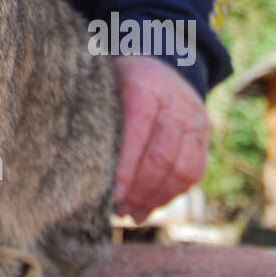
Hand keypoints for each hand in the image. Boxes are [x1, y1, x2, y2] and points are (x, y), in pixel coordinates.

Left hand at [112, 54, 209, 221]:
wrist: (159, 62)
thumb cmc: (118, 81)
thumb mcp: (105, 85)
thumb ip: (96, 114)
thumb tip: (72, 161)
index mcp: (144, 85)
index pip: (138, 132)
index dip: (127, 168)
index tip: (113, 195)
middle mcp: (175, 101)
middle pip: (161, 156)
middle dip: (139, 190)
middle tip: (118, 210)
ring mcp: (194, 117)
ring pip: (181, 168)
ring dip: (156, 198)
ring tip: (133, 214)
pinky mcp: (204, 133)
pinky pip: (194, 170)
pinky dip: (173, 193)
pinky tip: (151, 205)